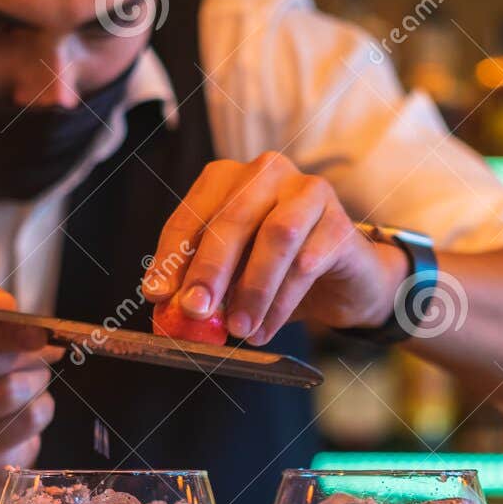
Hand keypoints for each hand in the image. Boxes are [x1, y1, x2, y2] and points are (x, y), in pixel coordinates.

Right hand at [0, 285, 57, 485]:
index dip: (1, 328)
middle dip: (27, 354)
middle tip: (47, 351)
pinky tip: (30, 404)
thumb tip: (5, 308)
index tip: (37, 329)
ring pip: (8, 392)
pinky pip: (24, 420)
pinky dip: (40, 406)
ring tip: (37, 376)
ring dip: (37, 380)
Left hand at [141, 151, 407, 344]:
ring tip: (238, 329)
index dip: (172, 256)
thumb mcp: (232, 276)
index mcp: (229, 179)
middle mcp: (267, 173)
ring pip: (276, 235)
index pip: (191, 215)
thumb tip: (167, 303)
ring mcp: (309, 192)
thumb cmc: (277, 273)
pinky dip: (283, 302)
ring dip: (253, 288)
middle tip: (195, 311)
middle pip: (233, 219)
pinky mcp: (341, 223)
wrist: (344, 280)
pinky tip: (266, 329)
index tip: (158, 294)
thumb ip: (203, 282)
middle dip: (210, 269)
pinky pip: (308, 262)